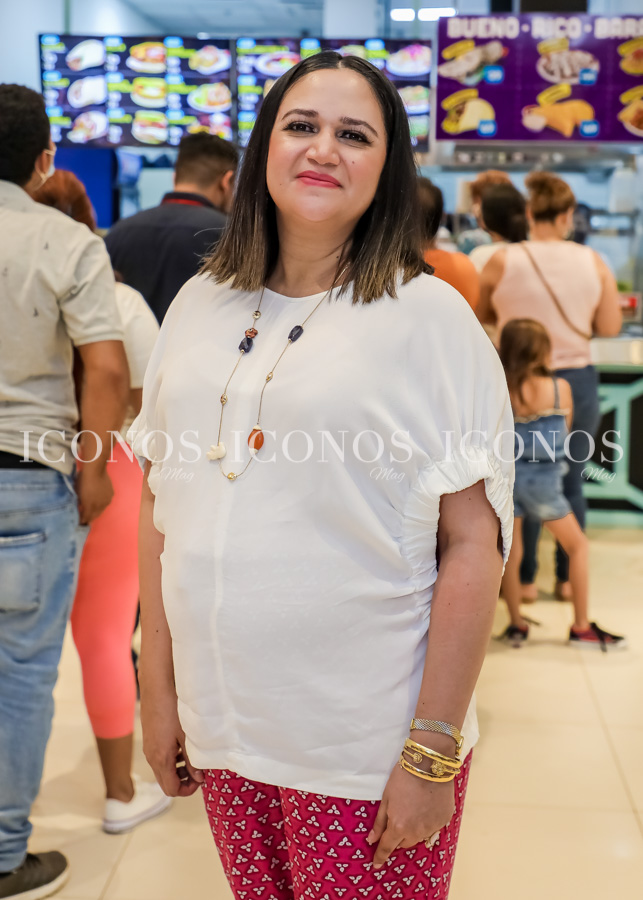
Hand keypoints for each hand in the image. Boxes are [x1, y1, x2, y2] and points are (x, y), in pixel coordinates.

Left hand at [76, 466, 113, 523]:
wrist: (95, 469)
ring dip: (96, 511)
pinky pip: (105, 503)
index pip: (86, 518)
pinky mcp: (111, 495)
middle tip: (85, 518)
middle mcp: (99, 506)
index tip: (79, 522)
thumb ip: (78, 503)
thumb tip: (79, 509)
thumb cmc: (82, 480)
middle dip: (89, 518)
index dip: (82, 521)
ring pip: (101, 510)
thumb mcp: (77, 492)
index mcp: (89, 506)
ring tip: (91, 509)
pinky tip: (98, 500)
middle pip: (94, 516)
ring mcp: (106, 501)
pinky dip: (101, 504)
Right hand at [140, 683, 203, 797]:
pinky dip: (172, 758)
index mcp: (161, 759)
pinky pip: (159, 757)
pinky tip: (183, 744)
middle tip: (199, 770)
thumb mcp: (187, 736)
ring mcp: (149, 748)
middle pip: (166, 782)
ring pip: (163, 770)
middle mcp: (151, 757)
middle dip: (183, 781)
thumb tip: (200, 778)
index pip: (171, 789)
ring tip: (193, 756)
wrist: (157, 687)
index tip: (201, 780)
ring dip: (178, 769)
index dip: (188, 790)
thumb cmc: (173, 709)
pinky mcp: (149, 739)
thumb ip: (194, 760)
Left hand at [368, 764, 455, 868]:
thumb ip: (379, 822)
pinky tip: (425, 806)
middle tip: (398, 819)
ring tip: (413, 809)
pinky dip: (427, 822)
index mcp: (399, 826)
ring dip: (413, 830)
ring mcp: (432, 827)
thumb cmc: (403, 778)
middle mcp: (416, 832)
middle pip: (404, 843)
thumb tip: (371, 840)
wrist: (429, 765)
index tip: (375, 864)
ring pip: (419, 837)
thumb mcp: (386, 798)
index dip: (380, 856)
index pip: (387, 847)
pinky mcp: (444, 820)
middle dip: (398, 836)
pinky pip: (432, 828)